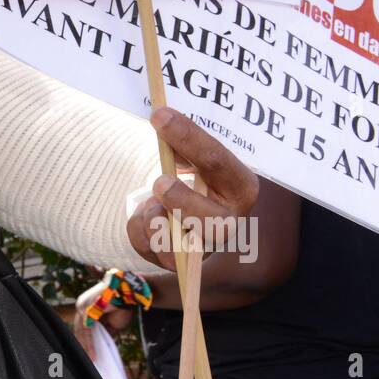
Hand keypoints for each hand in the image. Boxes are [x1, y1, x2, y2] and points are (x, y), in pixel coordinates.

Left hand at [73, 277, 134, 360]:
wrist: (130, 292)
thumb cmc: (124, 305)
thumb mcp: (114, 322)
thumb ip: (105, 332)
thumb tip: (100, 345)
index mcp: (87, 305)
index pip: (82, 326)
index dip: (85, 340)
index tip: (88, 352)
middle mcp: (82, 304)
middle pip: (79, 329)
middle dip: (84, 345)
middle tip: (88, 359)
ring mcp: (82, 306)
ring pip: (81, 331)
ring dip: (86, 347)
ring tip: (91, 360)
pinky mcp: (86, 310)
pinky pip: (86, 331)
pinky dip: (89, 343)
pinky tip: (93, 354)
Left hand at [127, 107, 259, 271]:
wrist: (190, 219)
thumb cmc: (197, 184)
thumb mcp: (196, 163)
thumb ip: (184, 148)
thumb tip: (163, 120)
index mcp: (241, 187)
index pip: (216, 160)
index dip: (187, 137)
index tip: (159, 116)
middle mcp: (229, 222)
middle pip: (208, 218)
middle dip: (180, 201)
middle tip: (158, 182)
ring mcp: (203, 247)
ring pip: (173, 239)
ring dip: (151, 215)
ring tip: (151, 202)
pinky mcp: (177, 263)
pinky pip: (149, 247)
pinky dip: (138, 228)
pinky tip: (146, 217)